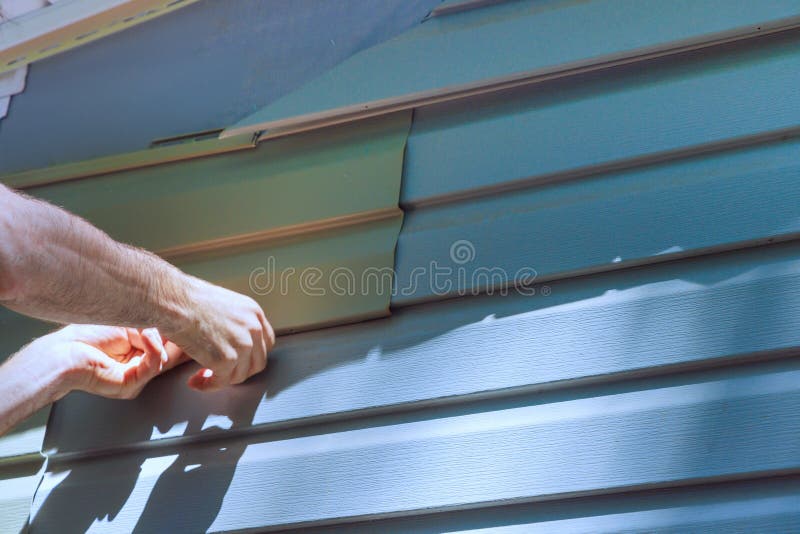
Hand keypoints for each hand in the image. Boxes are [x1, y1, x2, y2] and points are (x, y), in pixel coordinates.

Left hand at [45, 324, 187, 399]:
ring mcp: (137, 378)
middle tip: (189, 323)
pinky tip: (145, 335)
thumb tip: (176, 328)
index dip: (180, 334)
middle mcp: (140, 367)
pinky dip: (153, 348)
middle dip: (180, 338)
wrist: (63, 352)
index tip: (192, 321)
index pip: (168, 346)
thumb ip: (154, 332)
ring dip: (158, 338)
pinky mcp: (131, 385)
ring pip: (165, 358)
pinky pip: (153, 366)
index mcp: (139, 353)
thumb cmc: (86, 337)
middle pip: (172, 354)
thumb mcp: (130, 326)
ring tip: (148, 327)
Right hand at [165, 277, 274, 391]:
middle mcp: (253, 328)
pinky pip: (221, 382)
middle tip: (222, 373)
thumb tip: (229, 339)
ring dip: (222, 379)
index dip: (252, 355)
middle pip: (257, 362)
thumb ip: (234, 322)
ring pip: (240, 375)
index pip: (266, 342)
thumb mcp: (223, 304)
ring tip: (205, 376)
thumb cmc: (188, 300)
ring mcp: (242, 345)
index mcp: (253, 312)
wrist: (174, 302)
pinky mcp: (226, 359)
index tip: (240, 361)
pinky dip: (208, 385)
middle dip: (239, 370)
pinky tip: (197, 381)